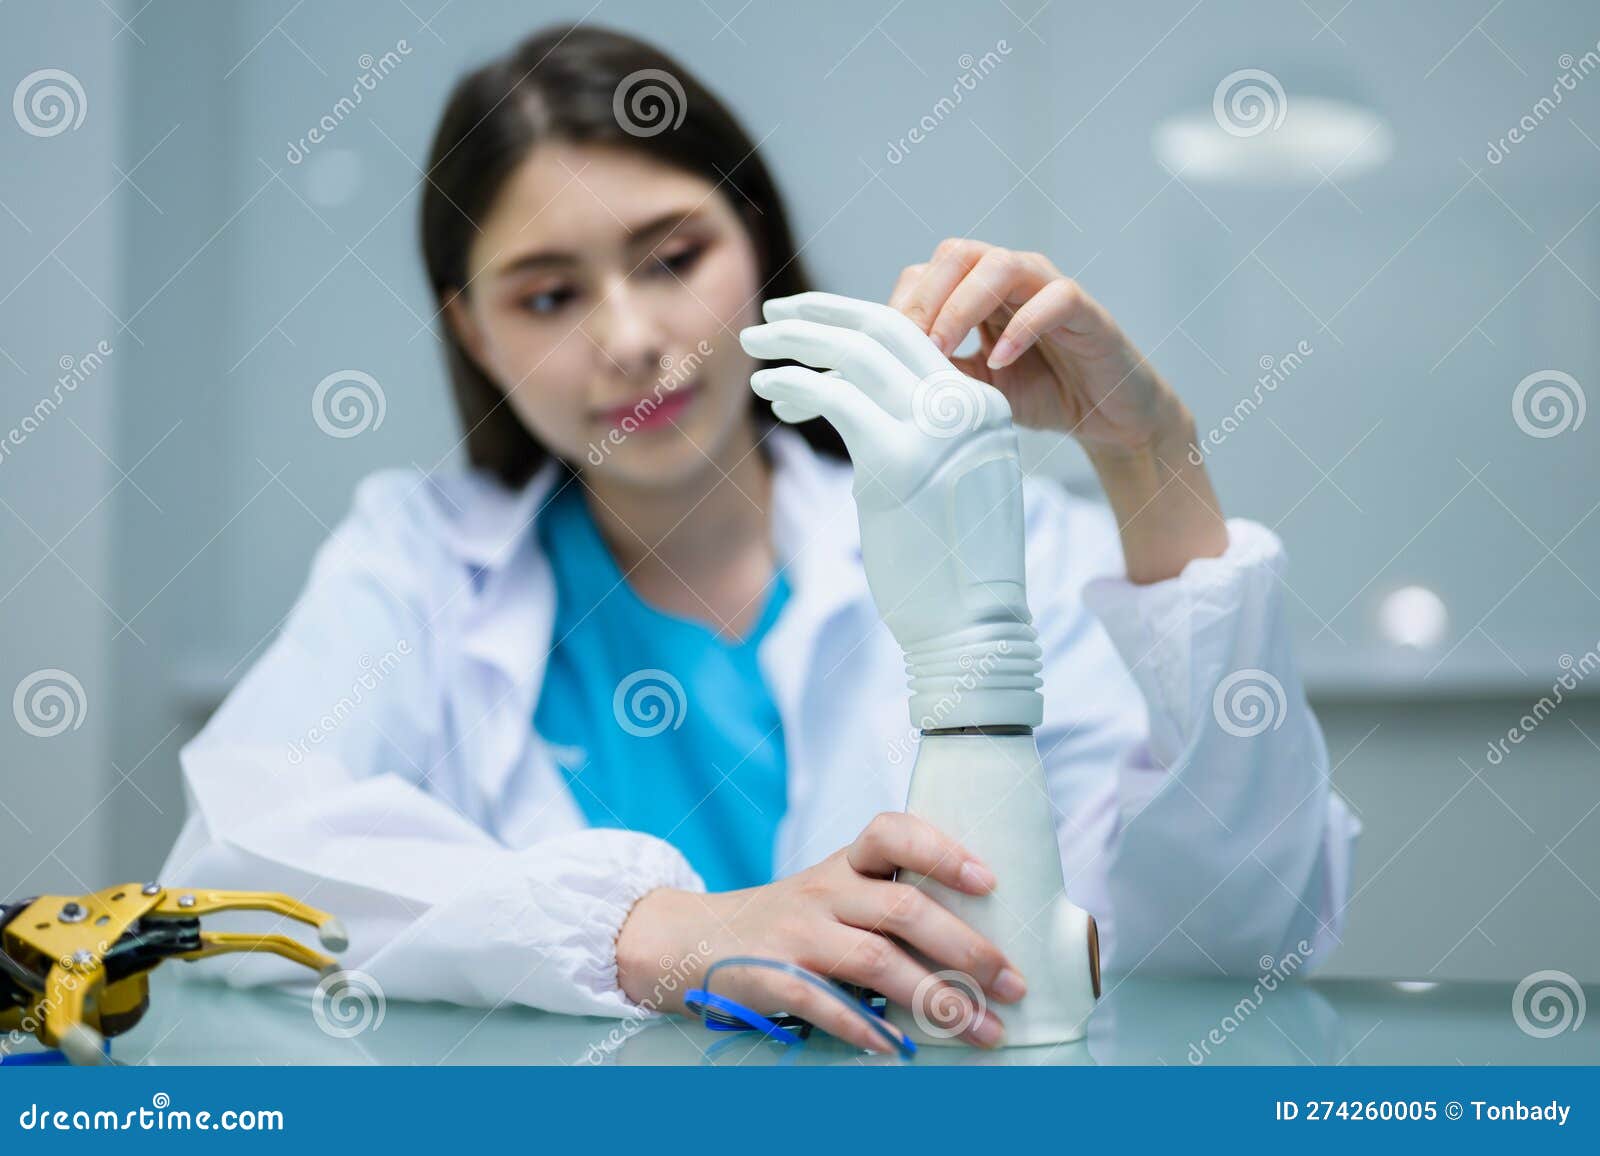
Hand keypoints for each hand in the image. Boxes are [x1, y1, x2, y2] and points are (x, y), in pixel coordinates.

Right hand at [615, 812, 1027, 1050]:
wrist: (696, 939)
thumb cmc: (790, 921)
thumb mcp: (835, 892)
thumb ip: (890, 901)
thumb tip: (980, 944)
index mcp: (846, 863)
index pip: (894, 833)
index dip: (943, 851)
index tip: (989, 881)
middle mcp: (824, 890)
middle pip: (903, 909)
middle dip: (967, 949)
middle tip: (1012, 984)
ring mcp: (797, 933)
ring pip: (876, 961)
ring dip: (936, 1000)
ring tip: (980, 1029)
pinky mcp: (772, 976)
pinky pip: (822, 1002)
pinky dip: (861, 1025)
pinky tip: (894, 1048)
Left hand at [739, 291, 1042, 727]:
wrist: (974, 630)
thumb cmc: (953, 569)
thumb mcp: (949, 479)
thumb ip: (919, 433)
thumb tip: (854, 404)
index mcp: (983, 405)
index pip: (912, 337)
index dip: (851, 321)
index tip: (806, 324)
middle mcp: (966, 405)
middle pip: (883, 327)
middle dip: (819, 312)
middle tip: (771, 313)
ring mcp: (934, 429)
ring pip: (852, 352)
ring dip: (794, 340)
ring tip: (753, 343)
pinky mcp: (894, 459)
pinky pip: (831, 396)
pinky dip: (792, 383)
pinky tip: (767, 388)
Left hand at [889, 237, 1185, 453]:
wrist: (1106, 417)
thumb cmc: (1041, 393)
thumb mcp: (975, 388)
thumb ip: (940, 371)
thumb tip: (886, 371)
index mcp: (977, 292)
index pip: (929, 273)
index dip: (904, 304)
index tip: (885, 349)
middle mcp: (1011, 279)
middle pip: (957, 254)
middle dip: (926, 298)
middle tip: (910, 345)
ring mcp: (1048, 288)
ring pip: (1000, 264)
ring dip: (962, 304)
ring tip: (943, 348)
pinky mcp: (1086, 310)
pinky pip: (1054, 299)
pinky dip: (1022, 327)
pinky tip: (1001, 360)